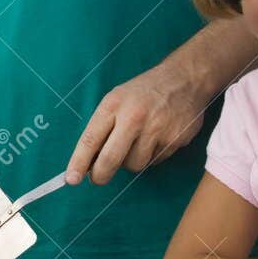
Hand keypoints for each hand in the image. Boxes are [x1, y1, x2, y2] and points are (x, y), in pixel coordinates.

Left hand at [67, 61, 206, 185]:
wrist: (185, 79)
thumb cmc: (143, 92)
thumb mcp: (117, 99)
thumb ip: (103, 127)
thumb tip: (89, 161)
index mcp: (114, 105)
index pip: (91, 139)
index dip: (79, 162)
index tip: (71, 179)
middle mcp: (134, 117)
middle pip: (111, 159)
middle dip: (101, 175)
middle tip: (97, 179)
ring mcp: (156, 129)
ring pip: (134, 164)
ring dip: (131, 161)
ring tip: (137, 143)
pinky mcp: (175, 140)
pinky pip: (155, 161)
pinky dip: (151, 156)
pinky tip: (156, 138)